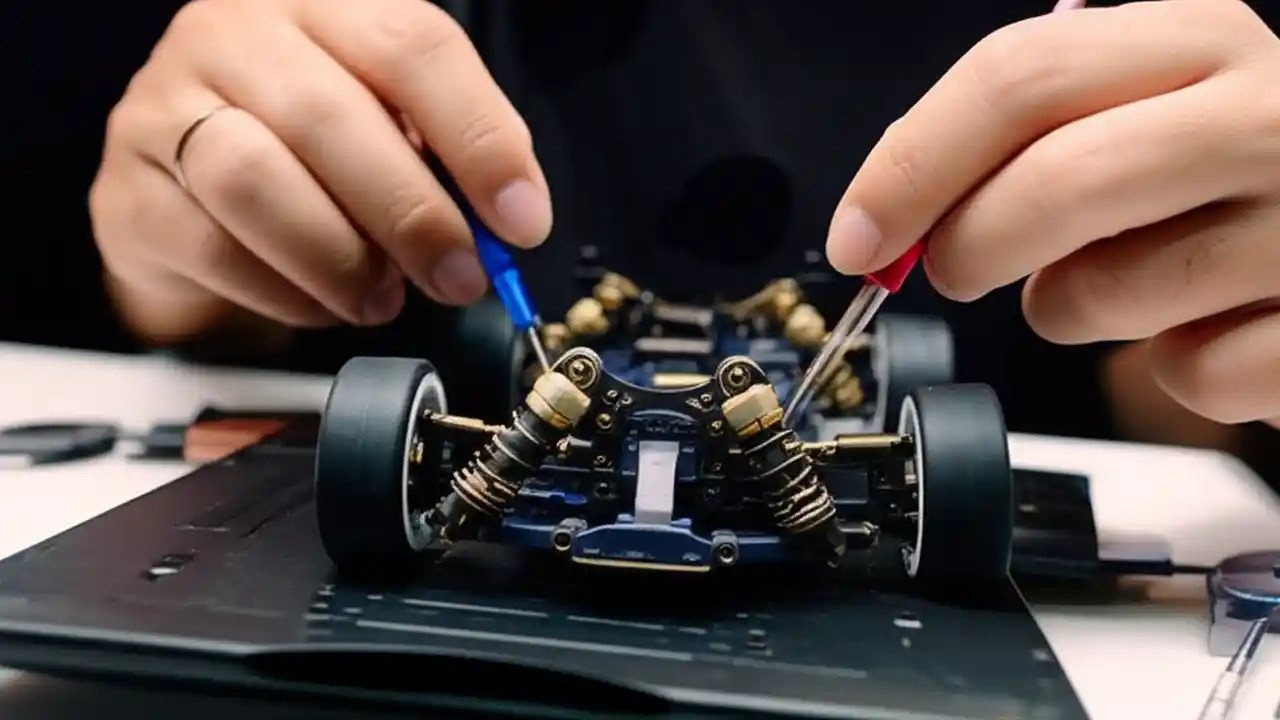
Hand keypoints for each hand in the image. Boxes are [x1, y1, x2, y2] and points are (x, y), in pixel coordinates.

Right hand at [90, 0, 550, 340]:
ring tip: (384, 299)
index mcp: (322, 5)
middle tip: (459, 278)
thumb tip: (506, 224)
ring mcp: (164, 105)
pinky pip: (213, 247)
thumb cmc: (310, 154)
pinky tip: (323, 304)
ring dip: (342, 259)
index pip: (412, 46)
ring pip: (256, 181)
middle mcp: (235, 35)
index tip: (522, 220)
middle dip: (413, 215)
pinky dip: (286, 293)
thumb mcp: (388, 127)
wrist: (185, 193)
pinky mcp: (128, 191)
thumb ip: (445, 159)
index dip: (480, 139)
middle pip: (330, 116)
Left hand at [827, 0, 1279, 428]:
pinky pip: (1186, 373)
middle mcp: (1268, 115)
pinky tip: (1211, 324)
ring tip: (1125, 281)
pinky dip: (1170, 368)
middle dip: (967, 247)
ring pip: (1101, 294)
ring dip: (1068, 309)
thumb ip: (1037, 131)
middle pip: (1055, 184)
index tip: (860, 231)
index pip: (1020, 77)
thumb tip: (894, 205)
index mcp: (1202, 41)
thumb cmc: (1236, 169)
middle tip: (954, 268)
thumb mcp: (1151, 105)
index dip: (913, 164)